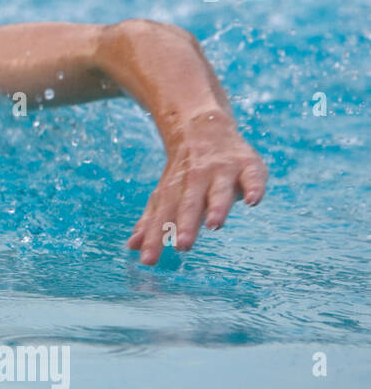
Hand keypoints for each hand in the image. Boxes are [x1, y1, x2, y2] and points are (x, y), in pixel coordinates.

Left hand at [126, 111, 266, 264]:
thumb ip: (152, 220)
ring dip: (217, 206)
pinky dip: (254, 187)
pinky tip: (253, 201)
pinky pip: (252, 176)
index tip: (148, 260)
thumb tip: (133, 247)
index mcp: (174, 190)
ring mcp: (222, 171)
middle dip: (186, 224)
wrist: (203, 127)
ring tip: (215, 225)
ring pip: (219, 190)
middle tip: (182, 246)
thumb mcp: (166, 193)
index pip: (163, 216)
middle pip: (189, 204)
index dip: (155, 238)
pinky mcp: (247, 164)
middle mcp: (196, 180)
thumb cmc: (184, 171)